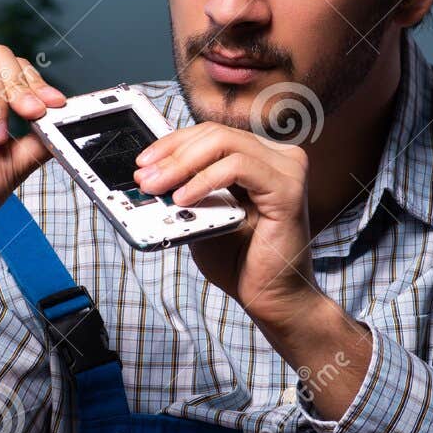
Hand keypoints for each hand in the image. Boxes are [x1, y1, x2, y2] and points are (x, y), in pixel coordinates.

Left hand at [134, 122, 316, 329]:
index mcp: (259, 158)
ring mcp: (287, 169)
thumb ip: (185, 191)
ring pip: (223, 143)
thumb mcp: (202, 217)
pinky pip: (237, 167)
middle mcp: (278, 157)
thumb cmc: (241, 261)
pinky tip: (184, 198)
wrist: (270, 299)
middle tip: (144, 177)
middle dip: (172, 154)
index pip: (210, 134)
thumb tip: (150, 174)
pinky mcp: (288, 188)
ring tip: (158, 187)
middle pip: (214, 134)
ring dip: (181, 165)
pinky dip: (205, 180)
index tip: (143, 163)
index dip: (172, 144)